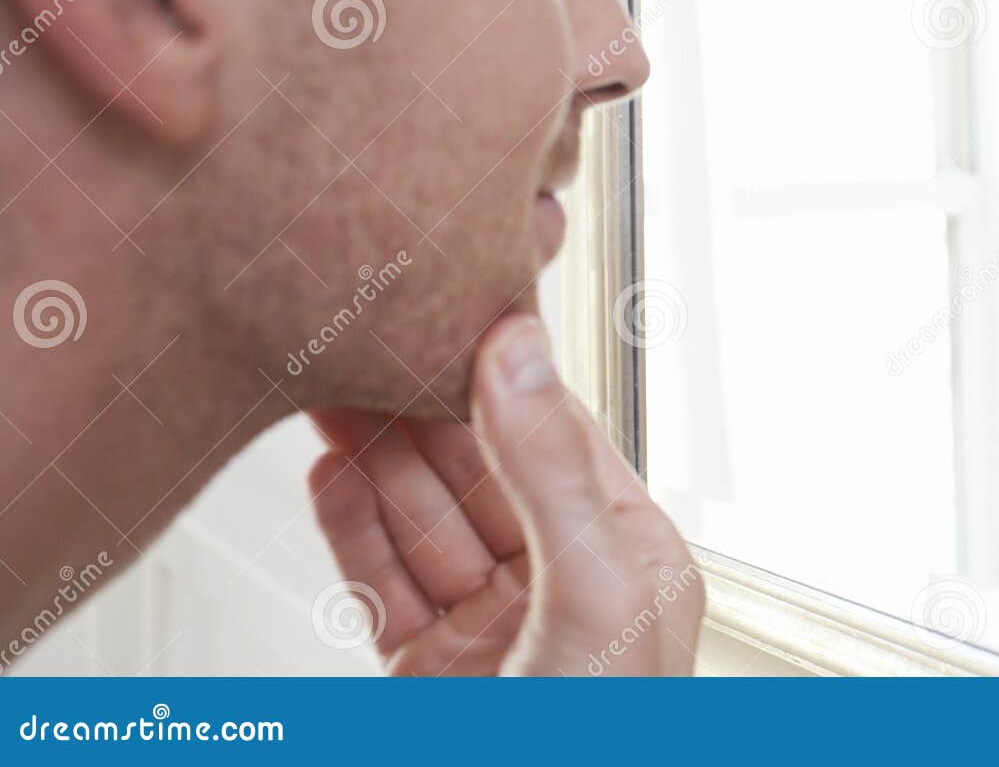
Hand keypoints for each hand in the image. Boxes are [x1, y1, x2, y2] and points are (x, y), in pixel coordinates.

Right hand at [307, 316, 703, 675]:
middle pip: (478, 471)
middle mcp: (560, 582)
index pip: (558, 435)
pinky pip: (381, 581)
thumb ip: (550, 473)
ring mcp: (490, 624)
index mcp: (630, 555)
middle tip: (366, 344)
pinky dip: (351, 527)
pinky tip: (329, 472)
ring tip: (331, 392)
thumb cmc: (601, 739)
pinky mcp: (426, 667)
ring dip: (375, 457)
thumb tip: (518, 353)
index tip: (448, 313)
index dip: (500, 373)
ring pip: (422, 519)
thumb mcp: (597, 597)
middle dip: (420, 411)